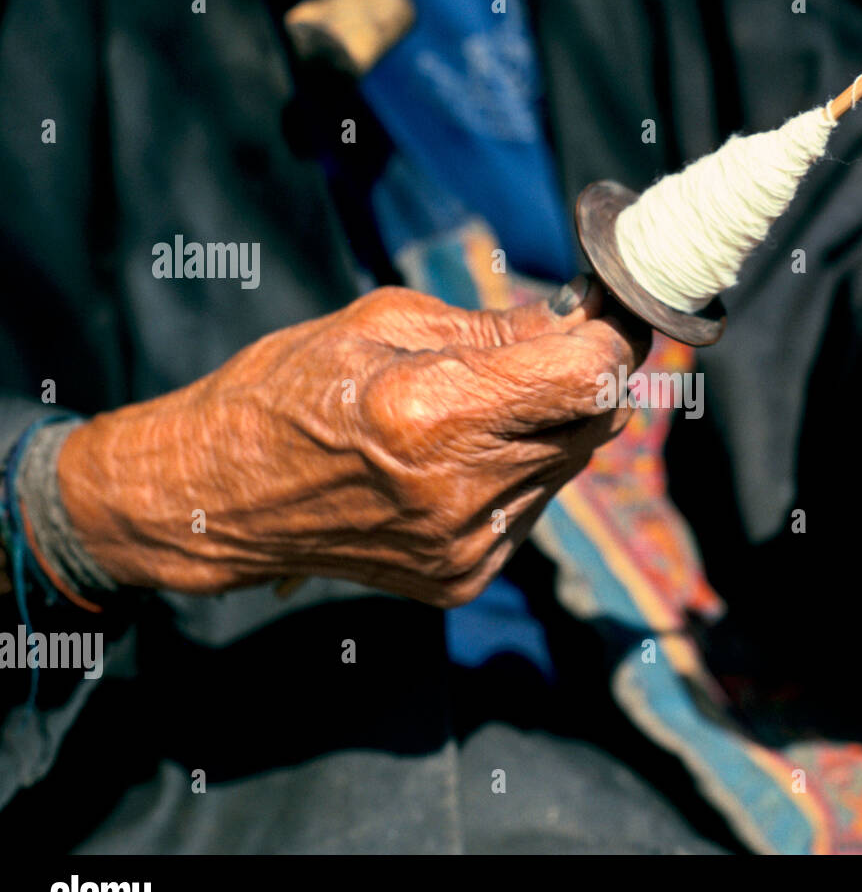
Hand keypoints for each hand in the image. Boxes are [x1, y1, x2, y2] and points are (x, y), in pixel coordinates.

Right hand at [56, 281, 649, 606]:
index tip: (607, 312)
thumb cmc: (287, 391)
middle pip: (594, 422)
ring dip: (553, 425)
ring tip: (488, 405)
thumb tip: (584, 318)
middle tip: (555, 347)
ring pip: (570, 465)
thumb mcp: (384, 323)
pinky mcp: (463, 579)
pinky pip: (534, 507)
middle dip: (587, 376)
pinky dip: (522, 471)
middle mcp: (459, 490)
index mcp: (431, 412)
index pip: (589, 376)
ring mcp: (465, 545)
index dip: (613, 337)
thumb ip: (499, 326)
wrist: (218, 499)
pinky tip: (467, 456)